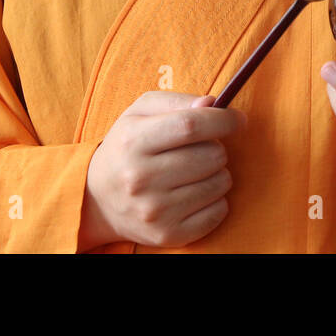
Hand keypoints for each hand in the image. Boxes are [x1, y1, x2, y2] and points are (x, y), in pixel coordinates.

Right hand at [79, 91, 246, 250]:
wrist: (97, 200)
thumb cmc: (128, 146)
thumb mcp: (140, 112)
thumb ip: (178, 101)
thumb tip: (212, 103)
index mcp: (133, 141)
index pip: (191, 125)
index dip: (224, 119)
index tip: (238, 119)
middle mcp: (141, 179)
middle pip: (212, 155)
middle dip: (217, 147)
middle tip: (200, 149)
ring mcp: (155, 211)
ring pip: (220, 182)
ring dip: (217, 173)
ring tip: (195, 171)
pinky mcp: (168, 235)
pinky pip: (219, 211)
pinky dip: (216, 200)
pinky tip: (195, 193)